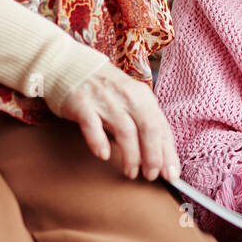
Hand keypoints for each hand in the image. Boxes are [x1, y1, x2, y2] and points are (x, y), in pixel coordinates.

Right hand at [54, 63, 179, 180]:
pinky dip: (99, 141)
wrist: (69, 65)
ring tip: (131, 172)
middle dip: (153, 156)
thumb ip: (142, 122)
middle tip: (151, 176)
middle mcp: (127, 96)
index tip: (172, 174)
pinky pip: (92, 125)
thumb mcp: (129, 99)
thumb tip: (159, 156)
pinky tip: (104, 155)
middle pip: (148, 128)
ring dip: (131, 155)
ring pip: (125, 130)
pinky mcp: (81, 104)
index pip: (161, 127)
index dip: (168, 152)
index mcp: (142, 96)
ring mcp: (104, 100)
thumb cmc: (104, 89)